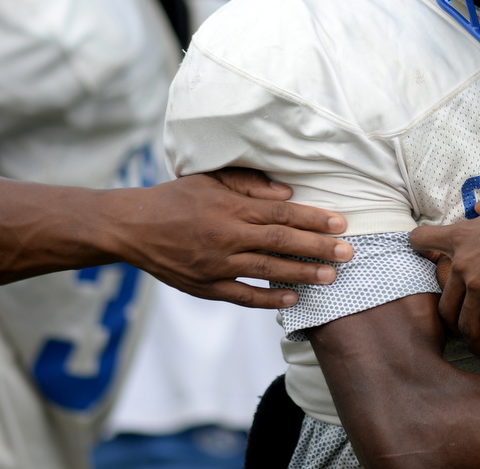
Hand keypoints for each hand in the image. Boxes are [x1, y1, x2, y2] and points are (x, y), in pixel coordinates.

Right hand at [113, 168, 352, 307]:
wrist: (131, 227)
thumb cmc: (176, 198)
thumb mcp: (211, 179)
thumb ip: (250, 185)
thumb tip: (288, 193)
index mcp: (230, 208)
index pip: (281, 213)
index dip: (313, 218)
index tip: (341, 222)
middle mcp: (225, 237)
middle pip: (281, 242)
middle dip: (318, 247)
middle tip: (348, 253)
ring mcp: (215, 265)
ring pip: (267, 271)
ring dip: (302, 274)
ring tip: (331, 277)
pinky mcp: (205, 287)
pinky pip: (242, 296)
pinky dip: (269, 299)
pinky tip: (293, 299)